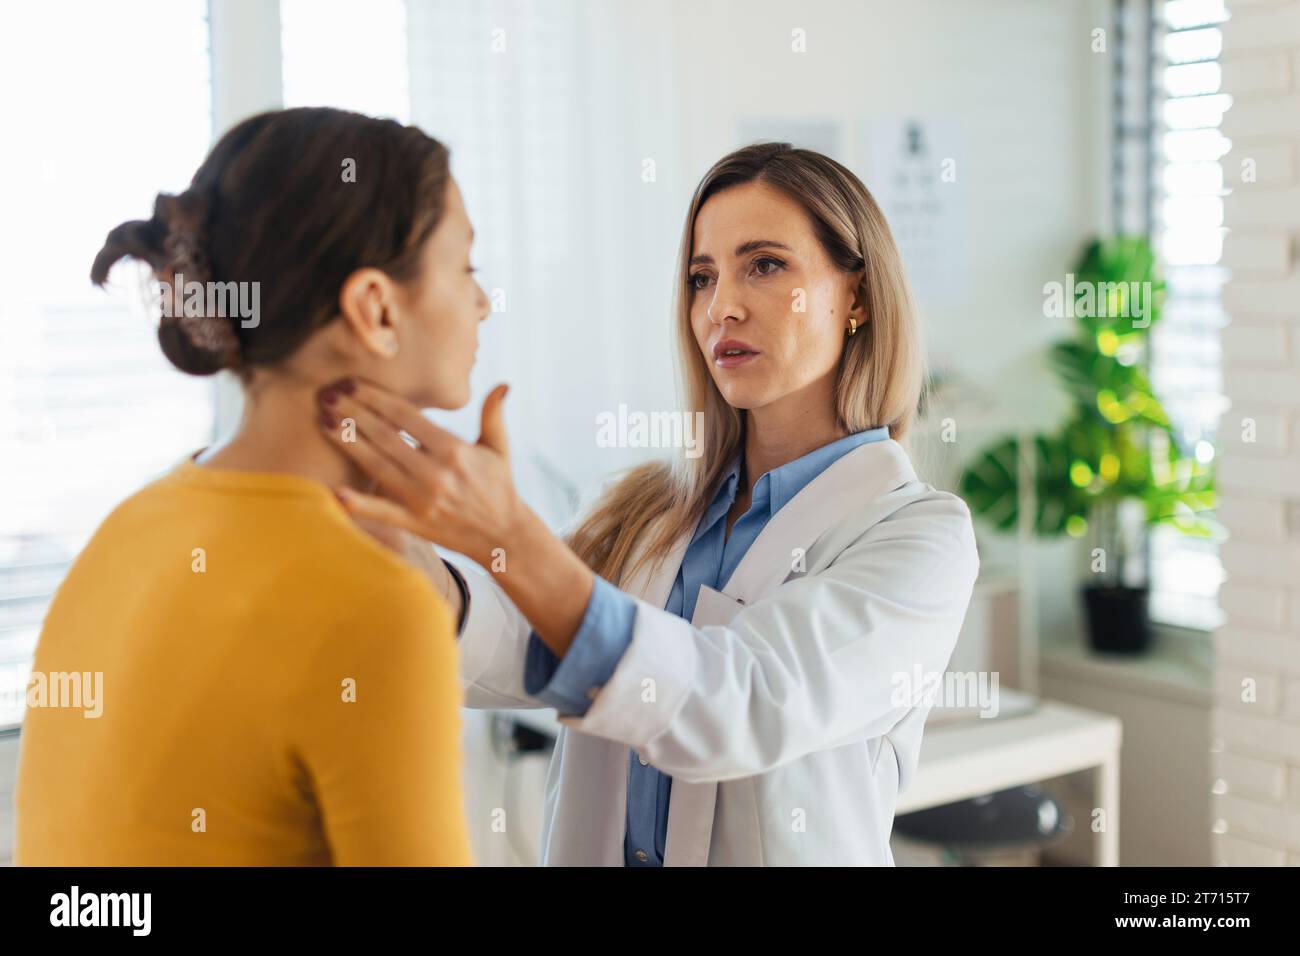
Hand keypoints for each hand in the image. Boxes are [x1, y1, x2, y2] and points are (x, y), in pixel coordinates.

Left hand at [317, 379, 523, 568]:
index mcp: (454, 449)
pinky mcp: (414, 523)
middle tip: (328, 395)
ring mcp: (423, 499)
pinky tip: (335, 492)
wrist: (503, 534)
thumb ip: (494, 414)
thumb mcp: (499, 448)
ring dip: (348, 443)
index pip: (406, 417)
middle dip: (354, 413)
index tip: (353, 383)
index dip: (376, 398)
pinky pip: (382, 512)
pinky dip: (359, 504)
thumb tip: (503, 384)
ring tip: (323, 421)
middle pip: (385, 436)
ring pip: (377, 465)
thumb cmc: (498, 486)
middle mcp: (436, 472)